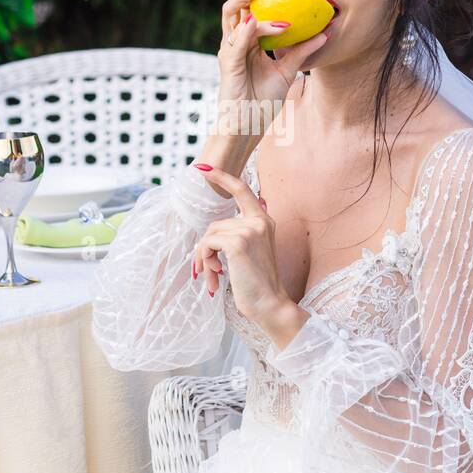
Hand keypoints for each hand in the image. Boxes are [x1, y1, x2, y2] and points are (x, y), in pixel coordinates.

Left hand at [190, 162, 298, 338]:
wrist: (270, 305)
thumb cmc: (257, 285)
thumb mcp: (251, 254)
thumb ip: (239, 237)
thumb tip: (212, 235)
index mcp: (264, 221)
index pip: (242, 190)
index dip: (221, 177)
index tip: (202, 167)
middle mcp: (259, 221)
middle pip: (215, 225)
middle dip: (205, 249)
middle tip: (205, 271)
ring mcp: (250, 230)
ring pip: (209, 235)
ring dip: (204, 258)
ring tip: (213, 277)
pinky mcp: (238, 243)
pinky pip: (207, 244)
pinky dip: (204, 261)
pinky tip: (216, 277)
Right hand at [214, 0, 330, 135]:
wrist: (248, 126)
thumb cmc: (262, 101)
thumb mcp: (287, 71)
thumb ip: (301, 51)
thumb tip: (324, 34)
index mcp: (246, 44)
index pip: (247, 12)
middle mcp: (235, 44)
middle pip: (234, 9)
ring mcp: (229, 52)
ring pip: (232, 18)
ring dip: (246, 2)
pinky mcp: (228, 65)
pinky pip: (237, 41)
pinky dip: (249, 29)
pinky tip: (261, 20)